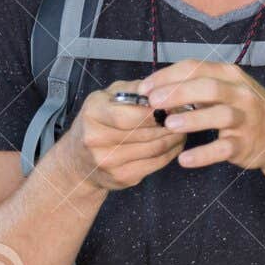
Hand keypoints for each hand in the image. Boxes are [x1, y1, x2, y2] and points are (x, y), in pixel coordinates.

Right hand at [63, 80, 184, 190]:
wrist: (79, 162)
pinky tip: (176, 142)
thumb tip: (161, 87)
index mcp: (93, 113)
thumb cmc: (97, 123)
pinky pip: (156, 163)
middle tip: (185, 114)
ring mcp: (109, 161)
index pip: (128, 114)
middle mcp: (96, 139)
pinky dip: (171, 151)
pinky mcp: (122, 177)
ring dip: (175, 136)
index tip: (172, 104)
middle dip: (169, 122)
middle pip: (144, 132)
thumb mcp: (107, 98)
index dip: (155, 110)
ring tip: (184, 126)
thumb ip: (133, 90)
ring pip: (155, 148)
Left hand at [140, 61, 264, 170]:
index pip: (196, 68)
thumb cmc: (244, 110)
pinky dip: (204, 154)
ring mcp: (245, 119)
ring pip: (219, 115)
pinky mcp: (245, 144)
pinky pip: (223, 148)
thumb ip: (196, 86)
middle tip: (152, 102)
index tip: (145, 87)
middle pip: (208, 87)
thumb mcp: (226, 89)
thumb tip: (157, 88)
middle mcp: (241, 94)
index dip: (168, 76)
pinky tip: (184, 159)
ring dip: (193, 119)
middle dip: (178, 93)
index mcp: (230, 75)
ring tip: (169, 124)